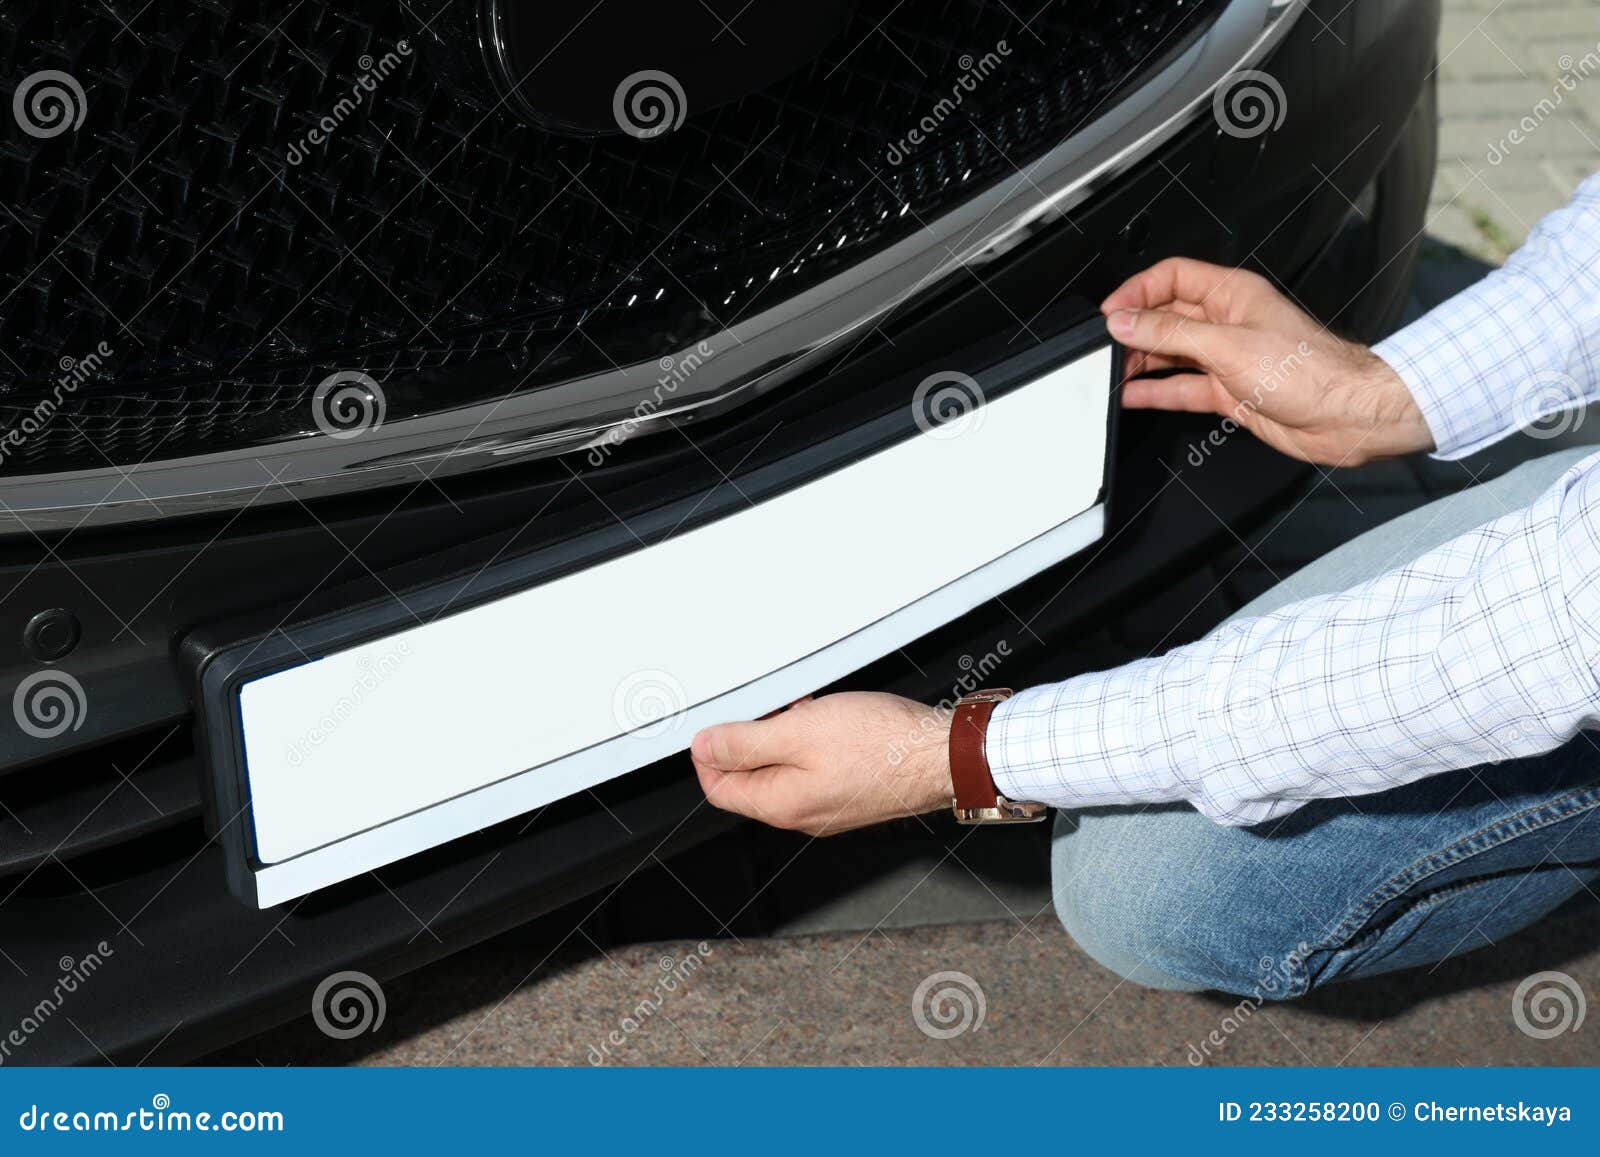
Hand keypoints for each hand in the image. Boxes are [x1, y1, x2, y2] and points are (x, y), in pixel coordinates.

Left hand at [690, 692, 952, 835]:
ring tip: (804, 711)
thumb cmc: (881, 745)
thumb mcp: (798, 731)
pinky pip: (814, 771)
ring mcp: (828, 808)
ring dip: (784, 738)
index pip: (719, 789)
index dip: (708, 756)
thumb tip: (705, 747)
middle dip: (750, 741)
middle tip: (767, 710)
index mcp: (781, 804)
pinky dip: (811, 743)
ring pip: (785, 772)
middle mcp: (802, 814)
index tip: (713, 728)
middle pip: (751, 781)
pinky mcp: (850, 795)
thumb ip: (745, 742)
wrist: (940, 757)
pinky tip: (829, 722)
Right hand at [1102, 257, 1432, 466]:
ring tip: (1111, 371)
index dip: (1137, 291)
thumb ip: (1170, 334)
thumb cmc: (1308, 371)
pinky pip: (1181, 387)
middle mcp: (1227, 322)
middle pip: (1166, 316)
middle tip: (1105, 347)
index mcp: (1231, 294)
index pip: (1172, 277)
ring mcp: (1226, 357)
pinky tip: (1132, 395)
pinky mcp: (1228, 390)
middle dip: (1134, 329)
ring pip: (1170, 353)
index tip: (1111, 313)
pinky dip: (1155, 391)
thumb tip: (1127, 322)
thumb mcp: (1227, 345)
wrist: (1345, 414)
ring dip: (1140, 361)